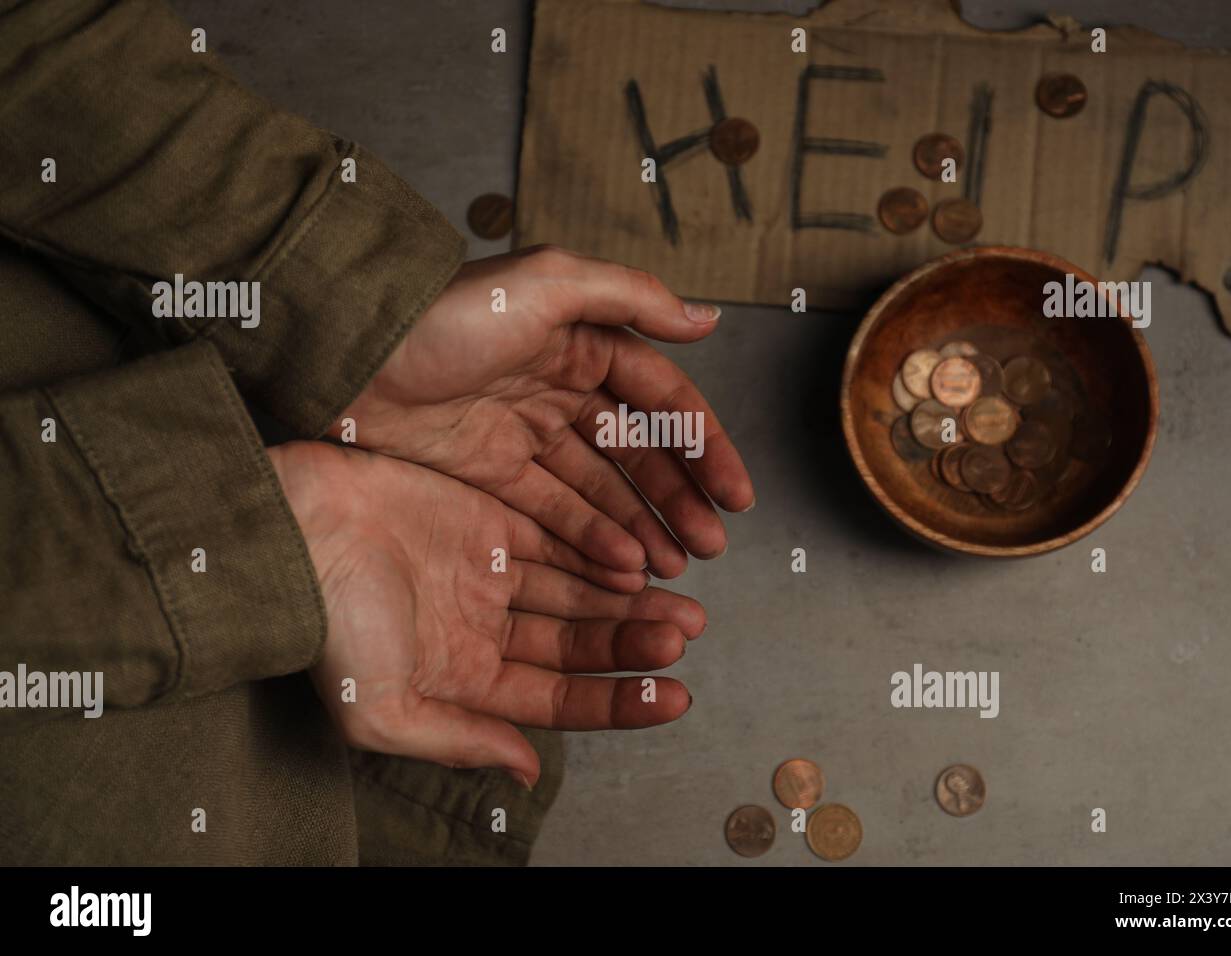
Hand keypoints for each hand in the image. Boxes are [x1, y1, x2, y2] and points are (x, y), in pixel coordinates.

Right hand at [268, 440, 702, 786]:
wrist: (293, 530)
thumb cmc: (328, 624)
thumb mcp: (384, 709)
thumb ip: (459, 740)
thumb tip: (524, 771)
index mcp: (463, 679)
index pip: (558, 699)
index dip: (618, 700)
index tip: (674, 697)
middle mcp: (483, 628)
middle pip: (578, 642)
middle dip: (633, 643)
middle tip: (685, 637)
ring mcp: (488, 571)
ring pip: (578, 590)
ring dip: (629, 600)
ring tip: (684, 605)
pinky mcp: (489, 517)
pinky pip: (558, 536)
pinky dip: (599, 550)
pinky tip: (640, 561)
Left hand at [334, 246, 755, 579]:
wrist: (349, 353)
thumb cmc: (446, 311)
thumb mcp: (547, 283)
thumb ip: (631, 297)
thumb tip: (706, 320)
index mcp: (585, 340)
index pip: (664, 401)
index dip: (706, 448)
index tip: (738, 497)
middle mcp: (562, 387)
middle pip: (639, 453)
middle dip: (679, 500)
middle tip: (710, 548)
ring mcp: (527, 433)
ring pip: (602, 488)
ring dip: (642, 526)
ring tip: (675, 567)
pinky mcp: (491, 471)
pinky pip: (552, 511)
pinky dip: (589, 538)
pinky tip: (621, 566)